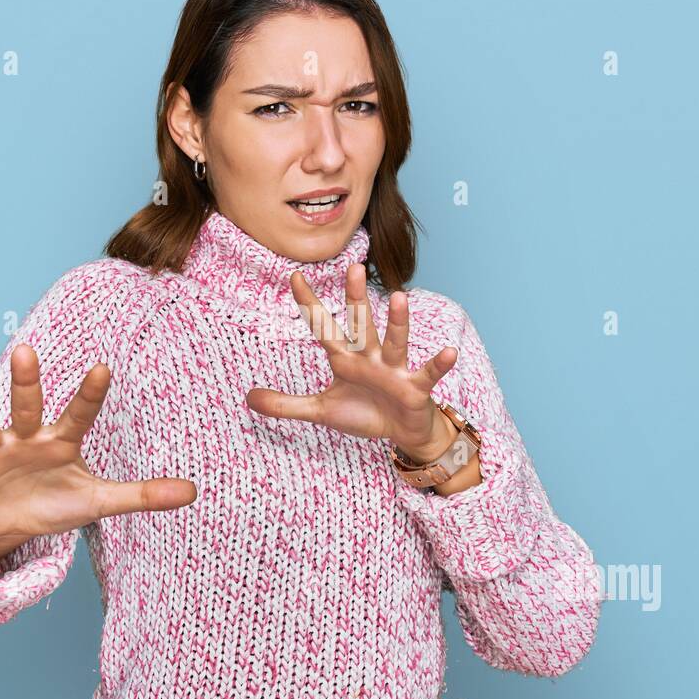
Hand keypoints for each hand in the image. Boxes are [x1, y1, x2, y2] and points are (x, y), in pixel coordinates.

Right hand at [0, 344, 196, 570]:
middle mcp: (26, 439)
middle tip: (26, 349)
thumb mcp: (99, 502)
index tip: (101, 367)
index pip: (80, 415)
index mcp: (61, 442)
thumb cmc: (57, 503)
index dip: (90, 394)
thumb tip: (194, 492)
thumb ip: (142, 494)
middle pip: (28, 407)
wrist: (13, 528)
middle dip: (27, 383)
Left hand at [246, 264, 459, 461]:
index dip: (309, 305)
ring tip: (399, 298)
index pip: (324, 327)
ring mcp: (394, 370)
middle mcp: (369, 357)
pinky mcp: (415, 388)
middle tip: (353, 266)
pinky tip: (449, 352)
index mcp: (345, 358)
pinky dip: (439, 363)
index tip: (294, 277)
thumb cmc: (364, 413)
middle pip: (361, 325)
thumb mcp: (321, 411)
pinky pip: (428, 373)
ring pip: (395, 342)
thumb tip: (248, 397)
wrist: (401, 432)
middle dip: (356, 299)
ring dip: (398, 322)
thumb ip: (286, 404)